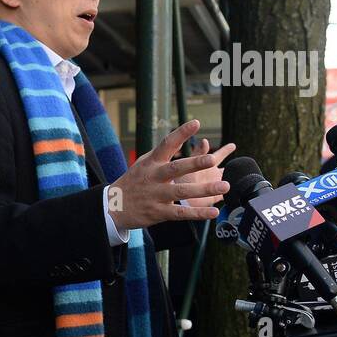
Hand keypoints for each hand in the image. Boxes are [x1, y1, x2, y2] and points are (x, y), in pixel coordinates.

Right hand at [106, 120, 230, 230]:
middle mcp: (153, 177)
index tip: (196, 123)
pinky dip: (197, 214)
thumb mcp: (143, 164)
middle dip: (194, 164)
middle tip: (213, 159)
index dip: (180, 133)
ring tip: (225, 186)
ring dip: (203, 189)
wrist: (112, 207)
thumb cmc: (133, 182)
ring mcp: (155, 196)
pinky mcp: (158, 213)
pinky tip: (213, 212)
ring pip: (182, 192)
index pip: (166, 144)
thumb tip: (182, 136)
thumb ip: (163, 153)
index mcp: (151, 163)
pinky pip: (180, 214)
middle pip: (175, 169)